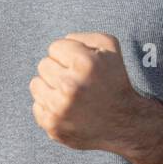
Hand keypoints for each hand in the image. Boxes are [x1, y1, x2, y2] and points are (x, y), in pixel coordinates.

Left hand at [29, 32, 151, 153]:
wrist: (126, 123)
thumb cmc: (115, 81)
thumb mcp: (110, 49)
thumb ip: (83, 37)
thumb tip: (60, 43)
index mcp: (84, 63)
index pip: (54, 47)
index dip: (69, 55)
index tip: (82, 66)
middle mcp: (70, 86)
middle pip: (43, 65)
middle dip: (59, 70)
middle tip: (78, 82)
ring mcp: (59, 108)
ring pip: (36, 84)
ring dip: (51, 87)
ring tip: (71, 95)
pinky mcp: (53, 126)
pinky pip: (37, 106)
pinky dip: (49, 107)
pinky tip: (69, 110)